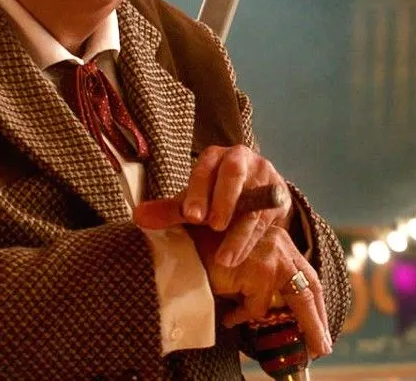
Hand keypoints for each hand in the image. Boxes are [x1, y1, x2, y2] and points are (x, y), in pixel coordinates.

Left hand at [135, 144, 289, 267]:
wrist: (256, 191)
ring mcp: (263, 176)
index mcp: (214, 156)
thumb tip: (137, 217)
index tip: (191, 215)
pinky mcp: (278, 195)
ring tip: (225, 258)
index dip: (197, 191)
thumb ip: (170, 209)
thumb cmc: (216, 194)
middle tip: (213, 225)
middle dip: (224, 200)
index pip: (204, 169)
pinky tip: (237, 256)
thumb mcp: (194, 199)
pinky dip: (250, 240)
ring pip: (253, 201)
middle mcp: (241, 160)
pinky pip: (266, 219)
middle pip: (234, 174)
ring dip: (239, 231)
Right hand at [184, 224, 331, 357]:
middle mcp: (280, 244)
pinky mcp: (258, 272)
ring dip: (300, 327)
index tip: (321, 324)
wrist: (181, 248)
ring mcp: (271, 257)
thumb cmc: (208, 256)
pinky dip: (243, 316)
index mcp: (280, 240)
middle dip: (319, 320)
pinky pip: (256, 308)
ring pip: (293, 302)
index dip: (316, 303)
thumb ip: (265, 283)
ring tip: (308, 349)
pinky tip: (229, 316)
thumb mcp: (246, 267)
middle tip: (323, 346)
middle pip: (311, 288)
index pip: (307, 275)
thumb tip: (281, 313)